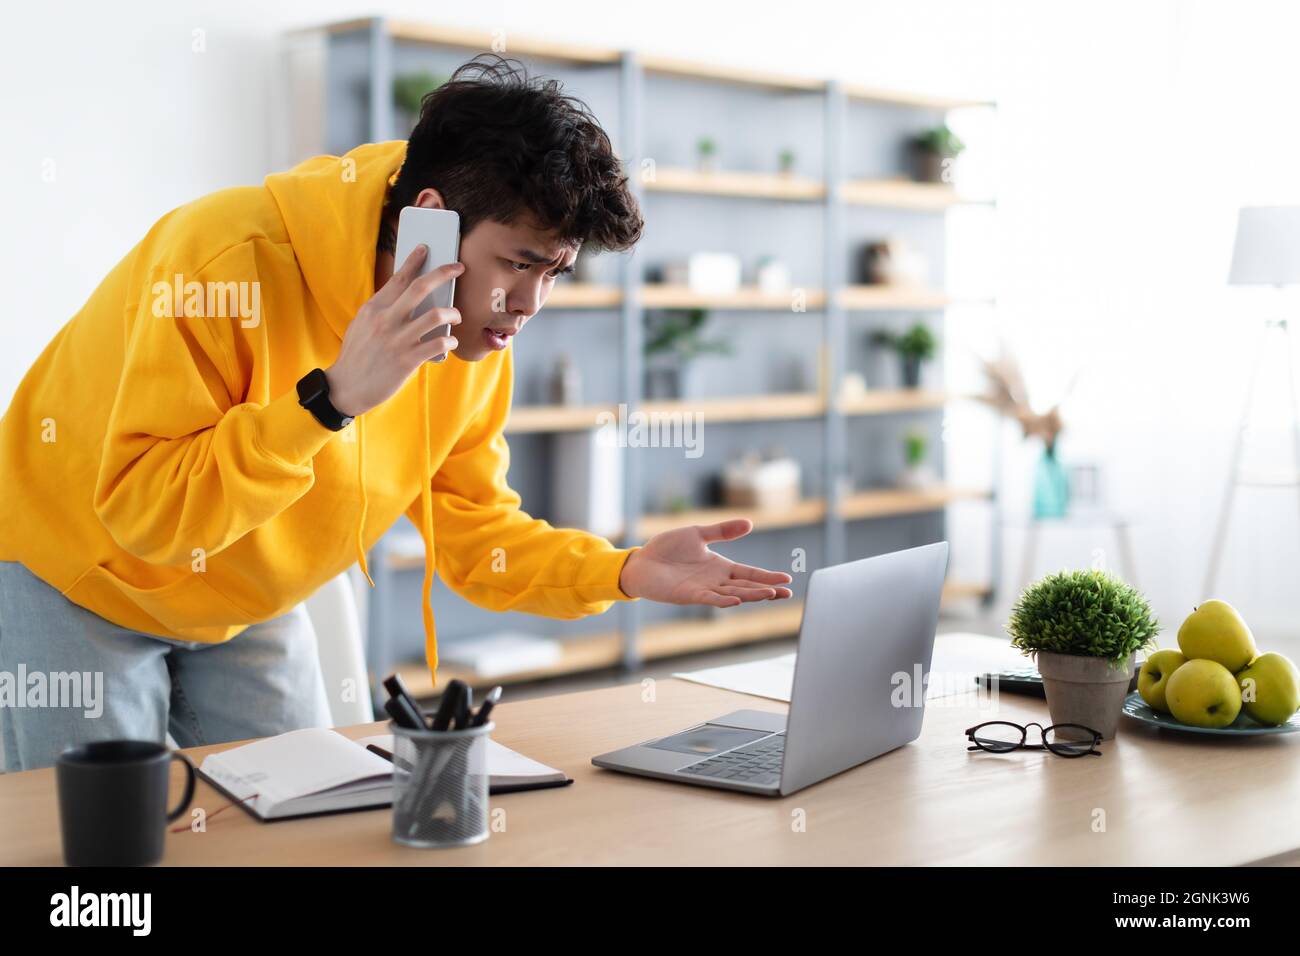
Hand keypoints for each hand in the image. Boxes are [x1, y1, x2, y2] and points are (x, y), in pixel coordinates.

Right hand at [325, 244, 462, 416]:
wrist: (346, 387)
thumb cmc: (357, 355)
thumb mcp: (362, 325)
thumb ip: (382, 310)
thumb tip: (406, 297)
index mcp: (373, 309)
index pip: (398, 279)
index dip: (414, 261)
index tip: (426, 249)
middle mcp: (386, 320)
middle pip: (420, 288)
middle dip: (444, 273)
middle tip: (459, 267)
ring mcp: (397, 340)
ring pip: (436, 315)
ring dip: (453, 313)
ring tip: (456, 316)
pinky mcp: (407, 360)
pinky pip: (438, 344)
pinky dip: (450, 341)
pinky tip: (451, 342)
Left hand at [618, 518, 793, 606]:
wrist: (642, 561)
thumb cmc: (667, 548)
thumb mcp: (698, 534)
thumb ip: (722, 531)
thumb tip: (750, 522)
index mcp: (720, 567)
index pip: (750, 573)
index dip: (768, 576)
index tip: (787, 579)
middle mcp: (716, 581)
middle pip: (747, 586)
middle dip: (768, 589)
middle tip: (788, 593)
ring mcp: (704, 590)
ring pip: (734, 593)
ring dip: (752, 594)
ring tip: (770, 594)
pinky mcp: (689, 595)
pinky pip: (710, 599)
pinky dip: (724, 599)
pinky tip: (737, 599)